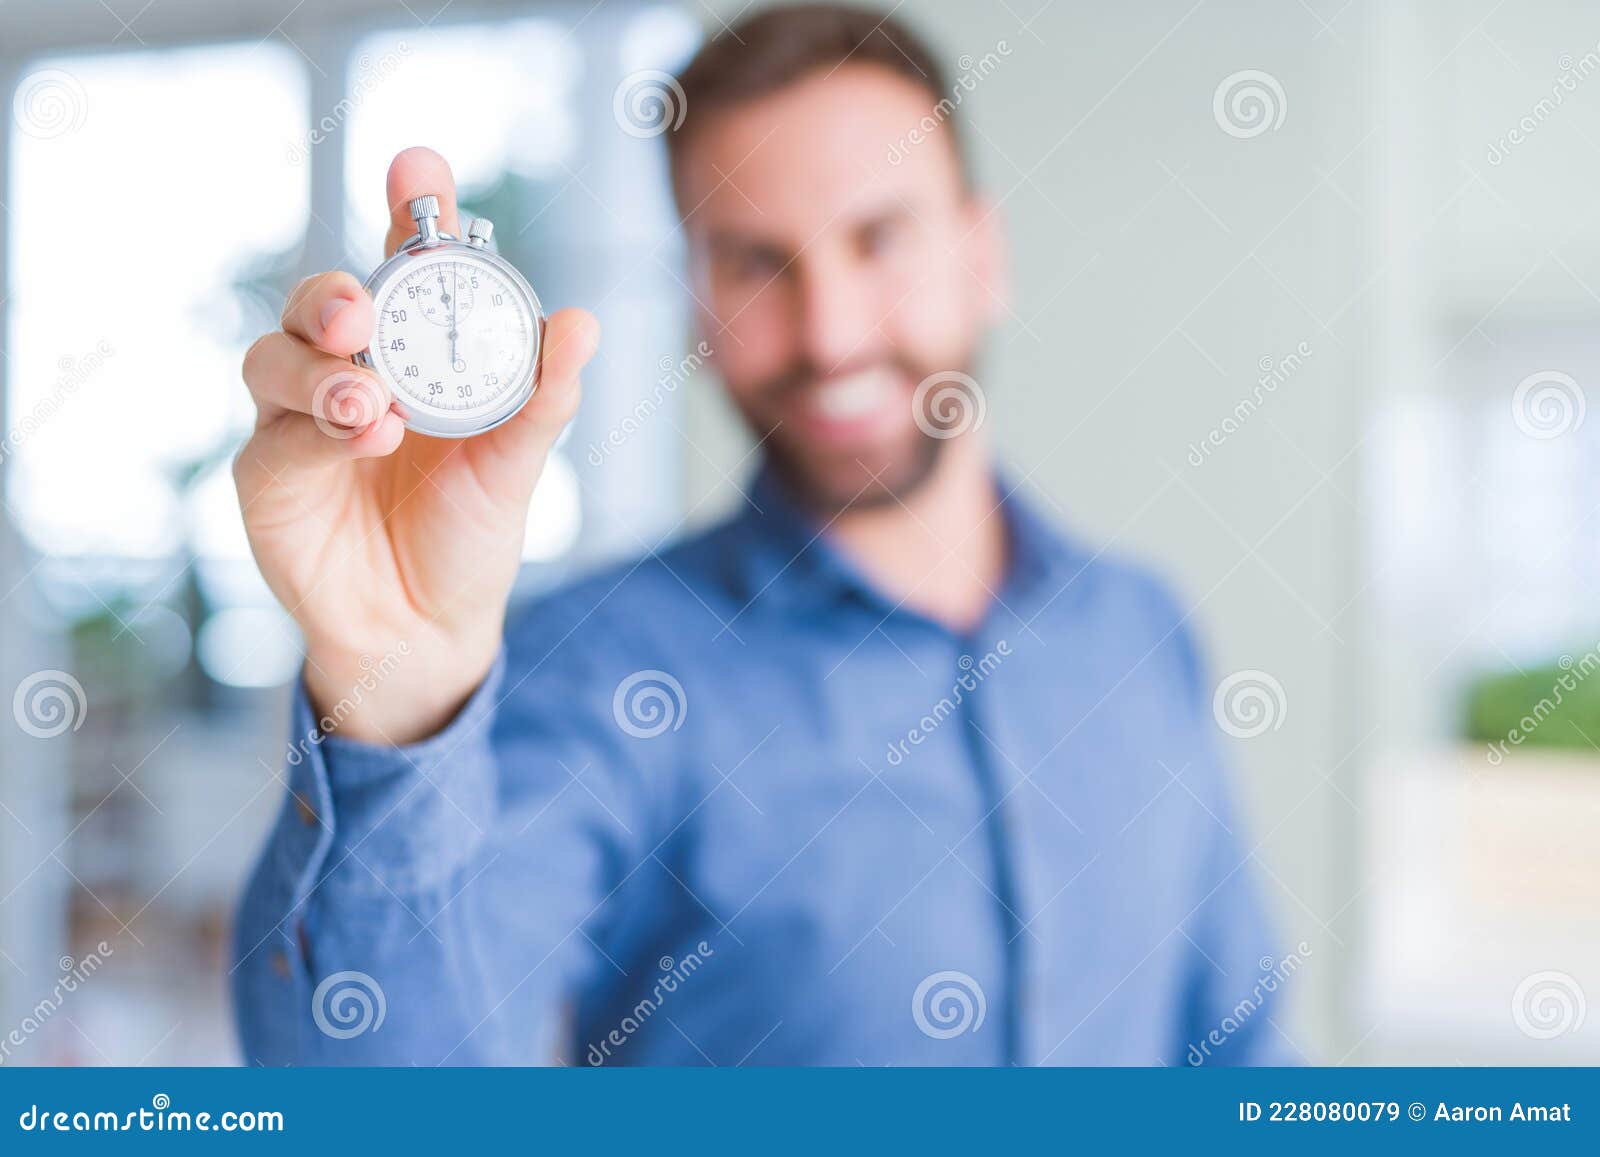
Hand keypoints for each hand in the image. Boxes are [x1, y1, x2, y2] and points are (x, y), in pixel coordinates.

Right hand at [235, 147, 598, 743]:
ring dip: (320, 368)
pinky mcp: (269, 475)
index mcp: (414, 353)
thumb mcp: (517, 464)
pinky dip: (317, 430)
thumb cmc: (468, 534)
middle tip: (364, 311)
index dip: (404, 208)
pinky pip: (275, 436)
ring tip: (370, 400)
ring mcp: (298, 419)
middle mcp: (350, 372)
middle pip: (321, 301)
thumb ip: (543, 398)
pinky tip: (363, 438)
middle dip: (337, 292)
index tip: (417, 167)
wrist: (428, 629)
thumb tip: (580, 324)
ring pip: (274, 357)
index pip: (402, 263)